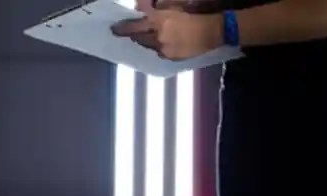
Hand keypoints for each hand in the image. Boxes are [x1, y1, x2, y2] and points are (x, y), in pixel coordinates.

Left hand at [111, 0, 226, 60]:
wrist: (213, 31)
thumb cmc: (197, 13)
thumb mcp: (177, 6)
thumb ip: (160, 9)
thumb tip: (143, 10)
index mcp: (159, 21)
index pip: (135, 26)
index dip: (122, 28)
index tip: (113, 29)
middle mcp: (158, 36)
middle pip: (138, 38)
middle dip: (135, 34)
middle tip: (131, 32)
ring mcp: (163, 48)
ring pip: (147, 46)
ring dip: (146, 41)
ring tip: (151, 36)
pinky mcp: (170, 57)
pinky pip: (158, 52)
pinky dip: (158, 47)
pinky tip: (164, 42)